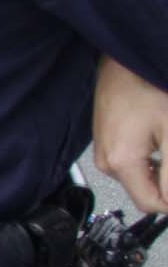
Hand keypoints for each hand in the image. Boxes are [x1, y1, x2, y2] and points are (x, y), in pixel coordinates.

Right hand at [94, 56, 167, 213]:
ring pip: (138, 178)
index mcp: (121, 162)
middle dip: (167, 185)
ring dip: (161, 172)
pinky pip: (130, 164)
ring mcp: (103, 152)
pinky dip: (149, 160)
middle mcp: (106, 162)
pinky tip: (160, 140)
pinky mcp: (106, 143)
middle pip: (144, 192)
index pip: (151, 204)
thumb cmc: (147, 87)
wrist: (125, 62)